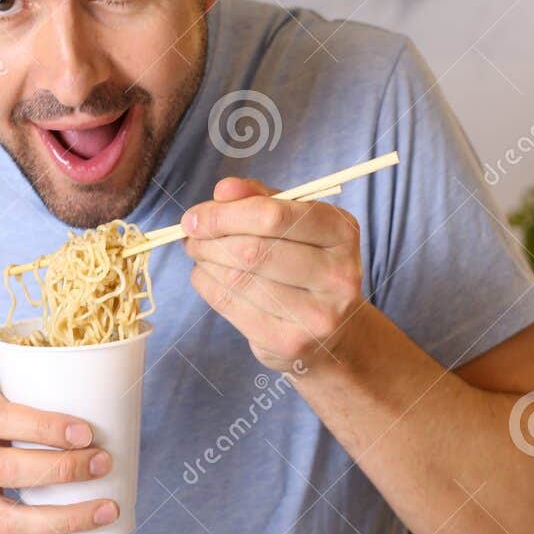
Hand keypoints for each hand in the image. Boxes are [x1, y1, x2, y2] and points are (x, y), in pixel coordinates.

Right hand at [0, 386, 117, 533]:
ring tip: (107, 508)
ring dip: (66, 518)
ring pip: (14, 519)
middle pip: (8, 470)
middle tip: (102, 463)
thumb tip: (95, 408)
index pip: (3, 419)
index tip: (85, 431)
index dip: (45, 426)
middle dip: (62, 468)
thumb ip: (17, 411)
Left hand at [182, 177, 366, 371]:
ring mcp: (317, 315)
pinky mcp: (290, 343)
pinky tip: (209, 277)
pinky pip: (231, 306)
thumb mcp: (295, 221)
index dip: (225, 214)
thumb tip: (224, 190)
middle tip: (191, 236)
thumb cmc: (306, 262)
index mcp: (341, 232)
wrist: (332, 332)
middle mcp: (337, 275)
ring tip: (199, 254)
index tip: (195, 216)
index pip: (273, 215)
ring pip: (237, 279)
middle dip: (210, 239)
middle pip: (253, 250)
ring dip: (206, 262)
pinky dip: (208, 286)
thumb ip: (260, 199)